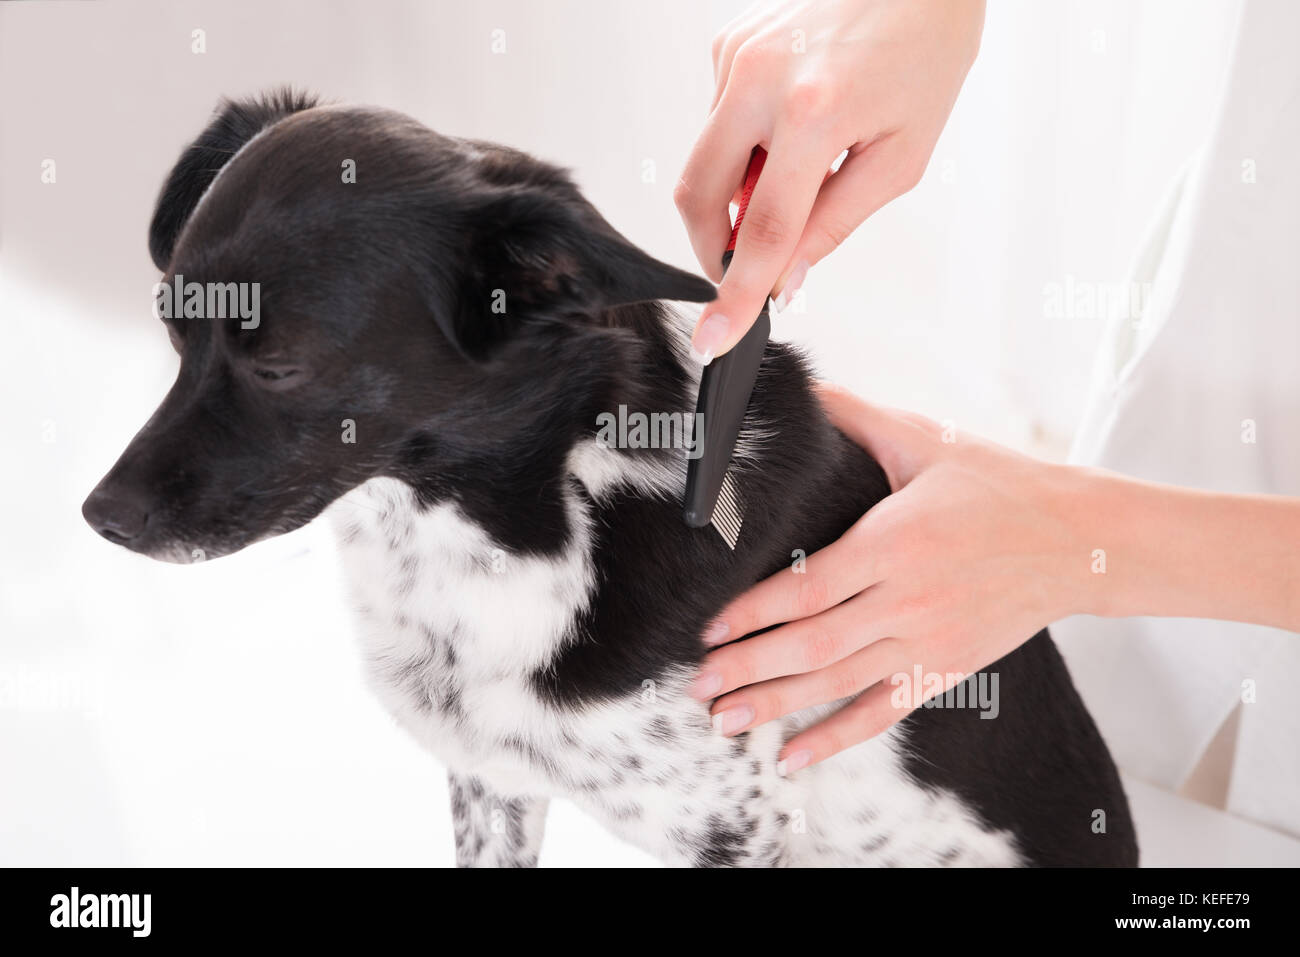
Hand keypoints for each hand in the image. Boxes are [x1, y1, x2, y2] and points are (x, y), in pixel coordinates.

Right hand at [675, 0, 984, 361]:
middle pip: (699, 195)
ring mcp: (736, 58)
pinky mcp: (728, 46)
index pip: (761, 231)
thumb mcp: (900, 159)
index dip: (736, 295)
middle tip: (748, 263)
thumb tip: (785, 279)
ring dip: (740, 187)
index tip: (713, 338)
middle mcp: (761, 80)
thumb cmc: (925, 55)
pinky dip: (746, 144)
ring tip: (802, 163)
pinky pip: (718, 121)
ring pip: (705, 160)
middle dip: (713, 244)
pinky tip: (791, 122)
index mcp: (815, 113)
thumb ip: (834, 224)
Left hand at [690, 385, 1095, 771]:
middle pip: (813, 645)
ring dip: (777, 706)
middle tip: (696, 685)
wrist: (1079, 539)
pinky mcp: (945, 668)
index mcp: (895, 541)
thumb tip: (801, 387)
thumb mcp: (926, 440)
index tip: (707, 628)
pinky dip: (836, 738)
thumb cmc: (998, 484)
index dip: (753, 613)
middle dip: (748, 667)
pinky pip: (883, 712)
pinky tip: (793, 758)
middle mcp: (908, 598)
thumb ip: (856, 418)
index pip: (809, 587)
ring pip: (839, 684)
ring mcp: (928, 640)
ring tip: (724, 721)